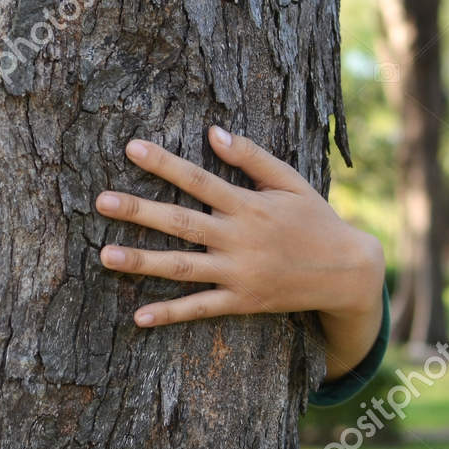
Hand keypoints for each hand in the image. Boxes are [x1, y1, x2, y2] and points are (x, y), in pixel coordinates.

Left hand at [94, 126, 385, 381]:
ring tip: (105, 256)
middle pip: (181, 222)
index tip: (130, 148)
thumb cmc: (314, 219)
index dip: (165, 163)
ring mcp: (239, 272)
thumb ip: (252, 157)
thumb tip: (213, 132)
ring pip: (183, 267)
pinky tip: (139, 316)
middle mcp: (240, 238)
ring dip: (143, 261)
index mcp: (248, 204)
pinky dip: (171, 314)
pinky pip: (201, 309)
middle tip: (101, 201)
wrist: (347, 272)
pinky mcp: (242, 301)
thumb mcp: (290, 181)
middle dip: (140, 211)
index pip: (198, 179)